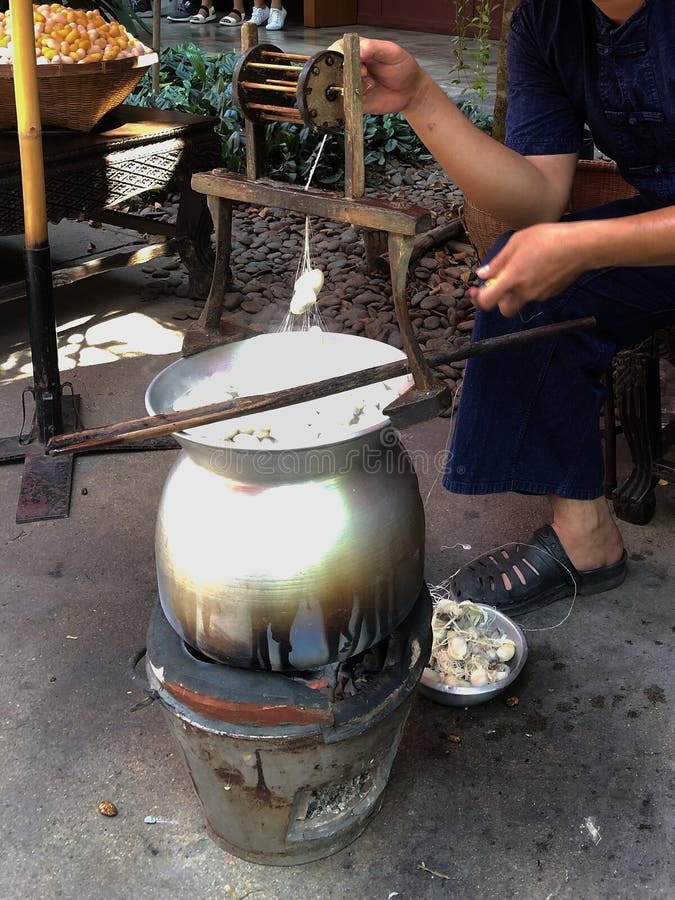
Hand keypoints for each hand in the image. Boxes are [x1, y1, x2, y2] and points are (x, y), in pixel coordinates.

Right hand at [327, 37, 427, 114]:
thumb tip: (359, 50)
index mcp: (356, 51)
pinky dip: (350, 102)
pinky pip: (345, 103)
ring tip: (368, 87)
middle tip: (364, 75)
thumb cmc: (402, 68)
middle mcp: (350, 68)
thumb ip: (375, 48)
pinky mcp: (354, 102)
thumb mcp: (392, 52)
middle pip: (334, 70)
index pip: (338, 49)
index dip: (342, 55)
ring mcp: (351, 86)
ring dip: (349, 88)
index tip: (357, 61)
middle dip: (345, 73)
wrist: (411, 91)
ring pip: (338, 87)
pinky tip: (363, 98)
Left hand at [469, 222, 587, 316]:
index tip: (477, 289)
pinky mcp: (553, 293)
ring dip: (517, 290)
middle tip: (500, 284)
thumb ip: (498, 262)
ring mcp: (540, 295)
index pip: (487, 302)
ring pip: (522, 301)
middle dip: (500, 301)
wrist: (582, 246)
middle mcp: (525, 293)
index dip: (478, 299)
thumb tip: (483, 275)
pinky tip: (540, 267)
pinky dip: (533, 285)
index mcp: (512, 279)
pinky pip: (537, 294)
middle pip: (505, 310)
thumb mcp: (517, 242)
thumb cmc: (549, 239)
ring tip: (524, 267)